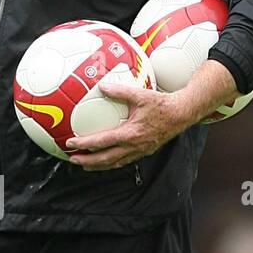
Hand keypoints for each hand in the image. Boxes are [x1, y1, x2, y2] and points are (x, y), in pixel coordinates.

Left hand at [65, 77, 188, 170]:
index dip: (84, 144)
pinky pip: (124, 161)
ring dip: (98, 165)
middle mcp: (134, 146)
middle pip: (105, 159)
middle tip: (73, 159)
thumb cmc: (162, 104)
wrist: (181, 114)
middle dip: (87, 162)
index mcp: (130, 133)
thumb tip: (102, 86)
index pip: (102, 142)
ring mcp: (140, 151)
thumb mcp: (140, 95)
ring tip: (85, 165)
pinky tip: (105, 160)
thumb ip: (120, 91)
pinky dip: (112, 163)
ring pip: (114, 163)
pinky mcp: (144, 152)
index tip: (71, 143)